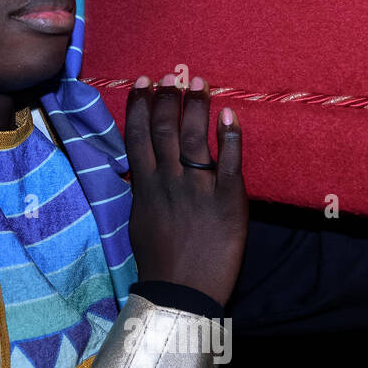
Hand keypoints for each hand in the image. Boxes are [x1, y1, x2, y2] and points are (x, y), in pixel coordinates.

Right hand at [125, 73, 246, 306]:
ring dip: (196, 107)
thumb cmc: (159, 260)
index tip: (142, 83)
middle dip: (167, 99)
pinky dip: (231, 137)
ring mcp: (198, 190)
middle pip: (165, 129)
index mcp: (145, 186)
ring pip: (194, 138)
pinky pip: (231, 163)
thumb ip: (144, 191)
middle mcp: (168, 182)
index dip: (139, 106)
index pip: (137, 136)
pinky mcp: (227, 201)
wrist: (182, 291)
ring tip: (199, 83)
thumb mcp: (141, 220)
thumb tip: (143, 170)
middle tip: (172, 76)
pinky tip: (230, 115)